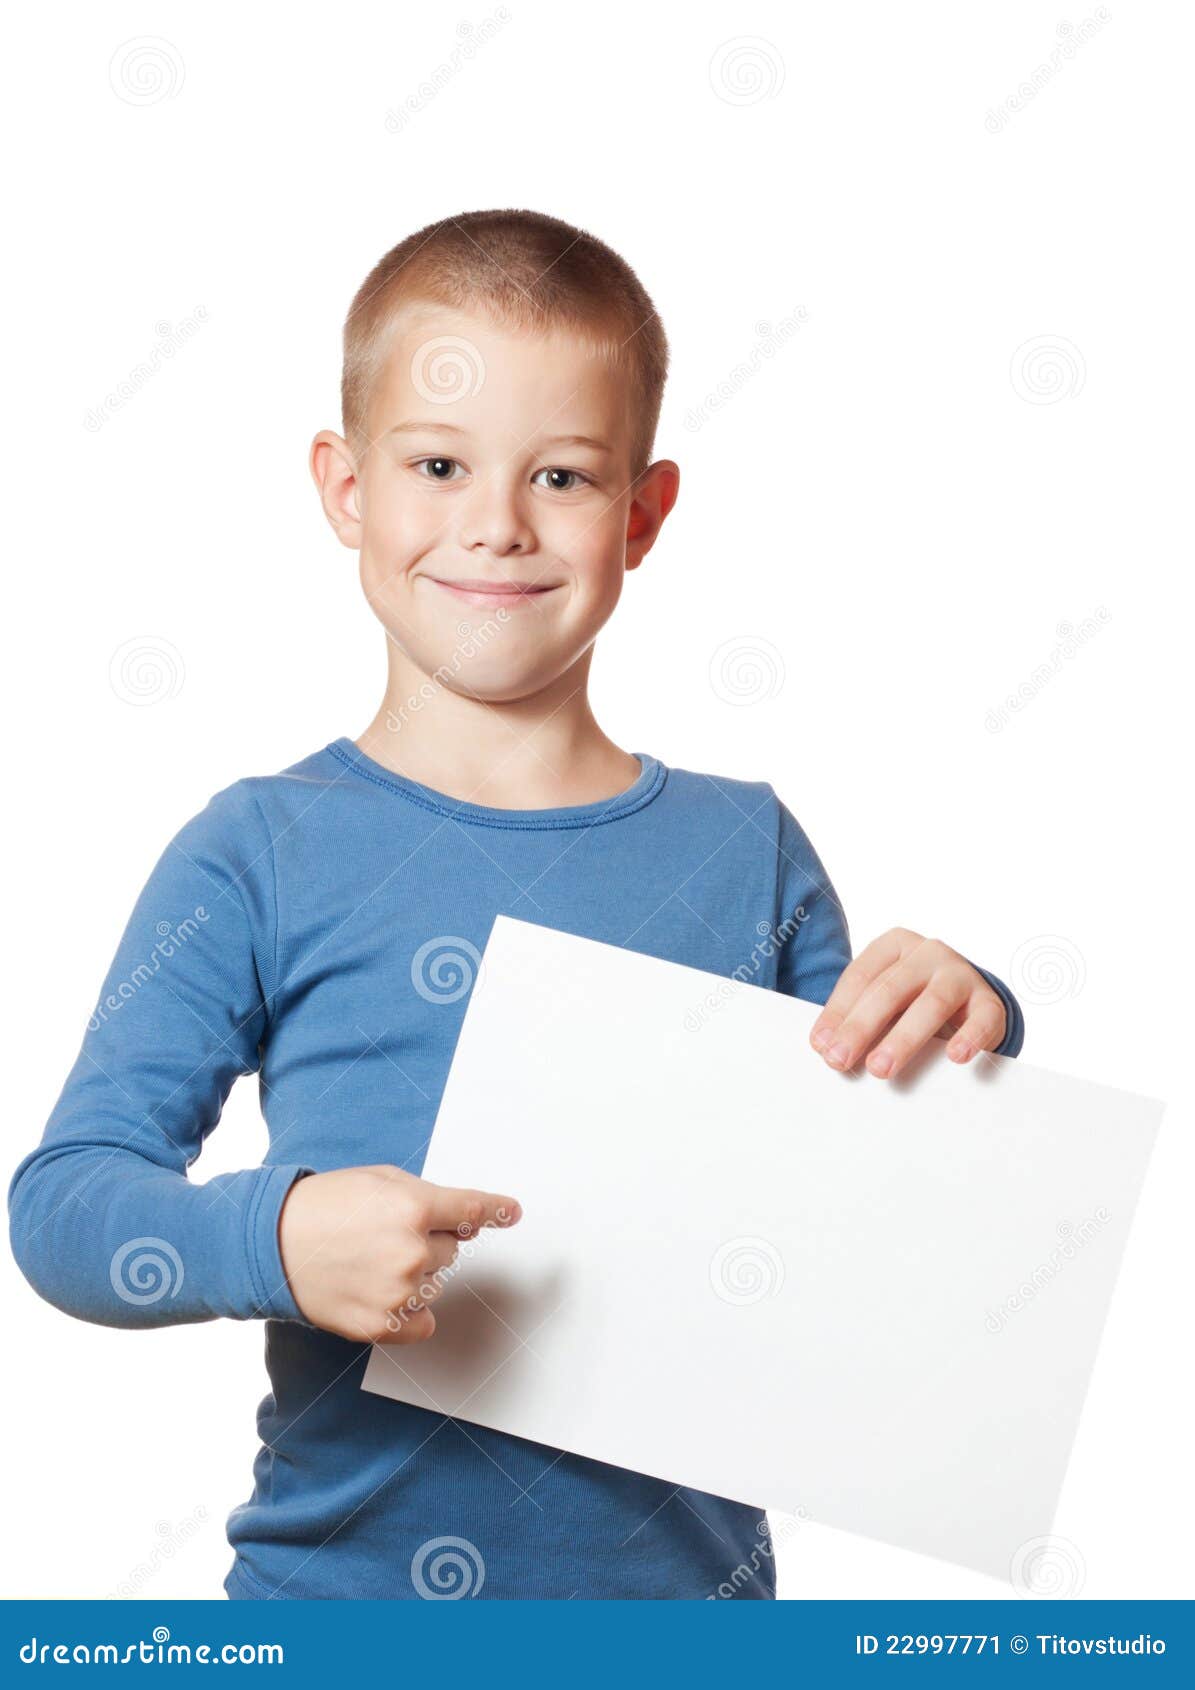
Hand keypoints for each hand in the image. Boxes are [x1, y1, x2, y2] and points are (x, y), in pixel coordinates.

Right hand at [278, 1164, 521, 1343]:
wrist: (274, 1244)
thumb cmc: (325, 1206)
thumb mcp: (379, 1180)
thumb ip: (427, 1197)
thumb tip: (465, 1220)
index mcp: (414, 1208)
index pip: (471, 1210)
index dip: (495, 1210)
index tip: (512, 1213)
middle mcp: (413, 1252)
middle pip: (453, 1249)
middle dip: (429, 1240)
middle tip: (384, 1235)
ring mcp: (399, 1292)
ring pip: (437, 1282)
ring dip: (417, 1273)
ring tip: (372, 1261)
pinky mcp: (384, 1325)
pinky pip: (424, 1322)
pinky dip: (410, 1310)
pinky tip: (379, 1292)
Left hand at [809, 928, 1006, 1080]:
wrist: (969, 1000)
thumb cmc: (913, 999)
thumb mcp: (884, 998)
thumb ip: (857, 1015)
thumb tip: (826, 1047)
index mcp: (894, 945)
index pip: (860, 977)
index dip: (838, 1012)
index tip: (821, 1045)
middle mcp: (928, 953)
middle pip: (890, 990)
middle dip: (861, 1027)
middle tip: (840, 1059)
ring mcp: (961, 974)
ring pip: (932, 1004)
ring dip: (903, 1038)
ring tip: (881, 1068)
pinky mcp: (989, 1001)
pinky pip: (983, 1018)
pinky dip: (969, 1037)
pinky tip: (955, 1056)